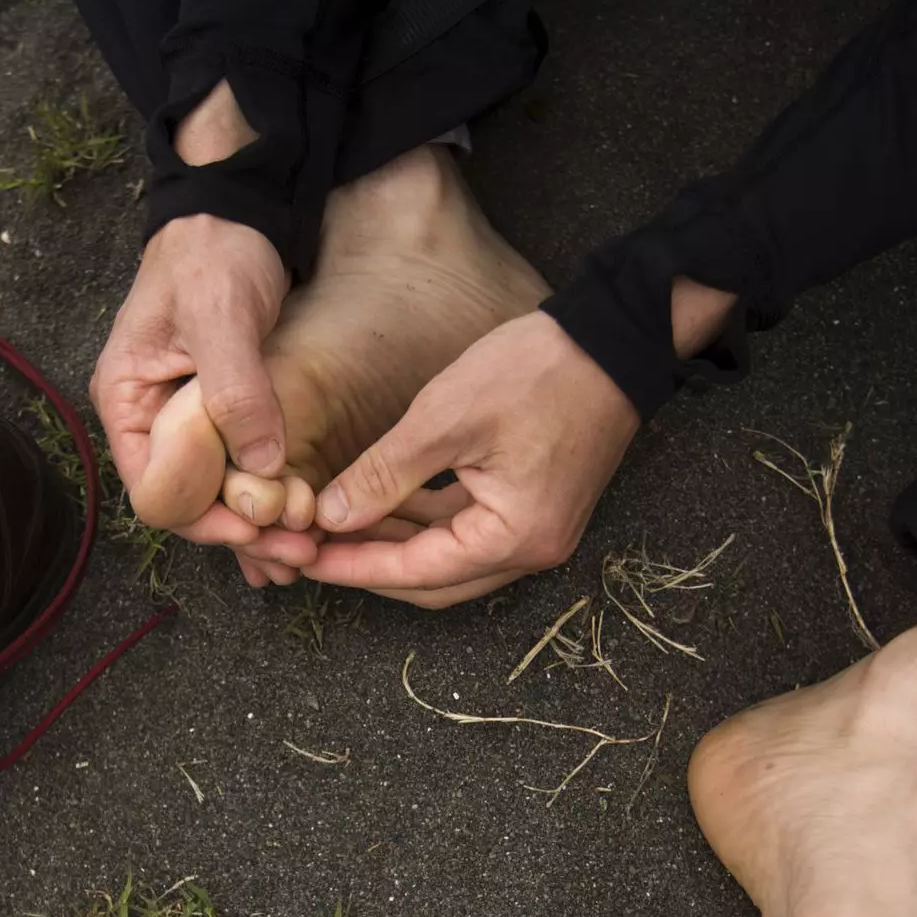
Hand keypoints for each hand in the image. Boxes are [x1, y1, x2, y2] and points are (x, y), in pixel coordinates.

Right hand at [89, 78, 309, 555]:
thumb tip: (259, 465)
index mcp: (128, 401)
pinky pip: (241, 471)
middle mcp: (152, 421)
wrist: (238, 207)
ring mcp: (188, 420)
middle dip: (241, 532)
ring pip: (217, 495)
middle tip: (299, 554)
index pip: (155, 492)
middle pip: (188, 504)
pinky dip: (269, 498)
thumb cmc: (214, 251)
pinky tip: (304, 522)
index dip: (205, 519)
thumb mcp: (220, 315)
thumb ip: (234, 390)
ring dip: (260, 524)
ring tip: (308, 549)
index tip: (258, 528)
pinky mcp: (225, 414)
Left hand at [299, 311, 640, 606]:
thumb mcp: (445, 420)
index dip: (355, 567)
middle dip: (371, 565)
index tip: (303, 558)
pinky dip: (424, 522)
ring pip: (448, 557)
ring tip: (336, 525)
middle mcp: (531, 549)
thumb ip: (384, 475)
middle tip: (312, 548)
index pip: (417, 572)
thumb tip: (330, 518)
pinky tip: (381, 504)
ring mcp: (537, 530)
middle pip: (434, 580)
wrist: (613, 336)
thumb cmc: (536, 372)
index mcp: (515, 537)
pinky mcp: (534, 506)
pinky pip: (467, 530)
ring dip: (395, 544)